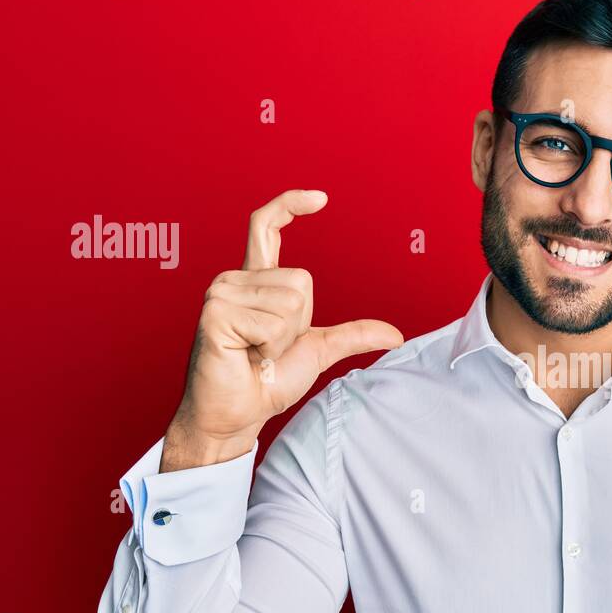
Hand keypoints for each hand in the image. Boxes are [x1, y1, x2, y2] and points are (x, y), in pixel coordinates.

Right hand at [161, 189, 402, 470]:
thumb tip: (396, 335)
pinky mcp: (215, 314)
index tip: (322, 198)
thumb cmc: (267, 381)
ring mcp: (221, 294)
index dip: (291, 205)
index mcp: (255, 281)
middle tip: (269, 347)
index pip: (266, 226)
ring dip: (281, 338)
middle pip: (302, 280)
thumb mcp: (318, 351)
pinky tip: (246, 355)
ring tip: (256, 351)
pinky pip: (271, 323)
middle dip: (298, 322)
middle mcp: (234, 280)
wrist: (237, 414)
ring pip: (289, 302)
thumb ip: (353, 335)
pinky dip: (269, 347)